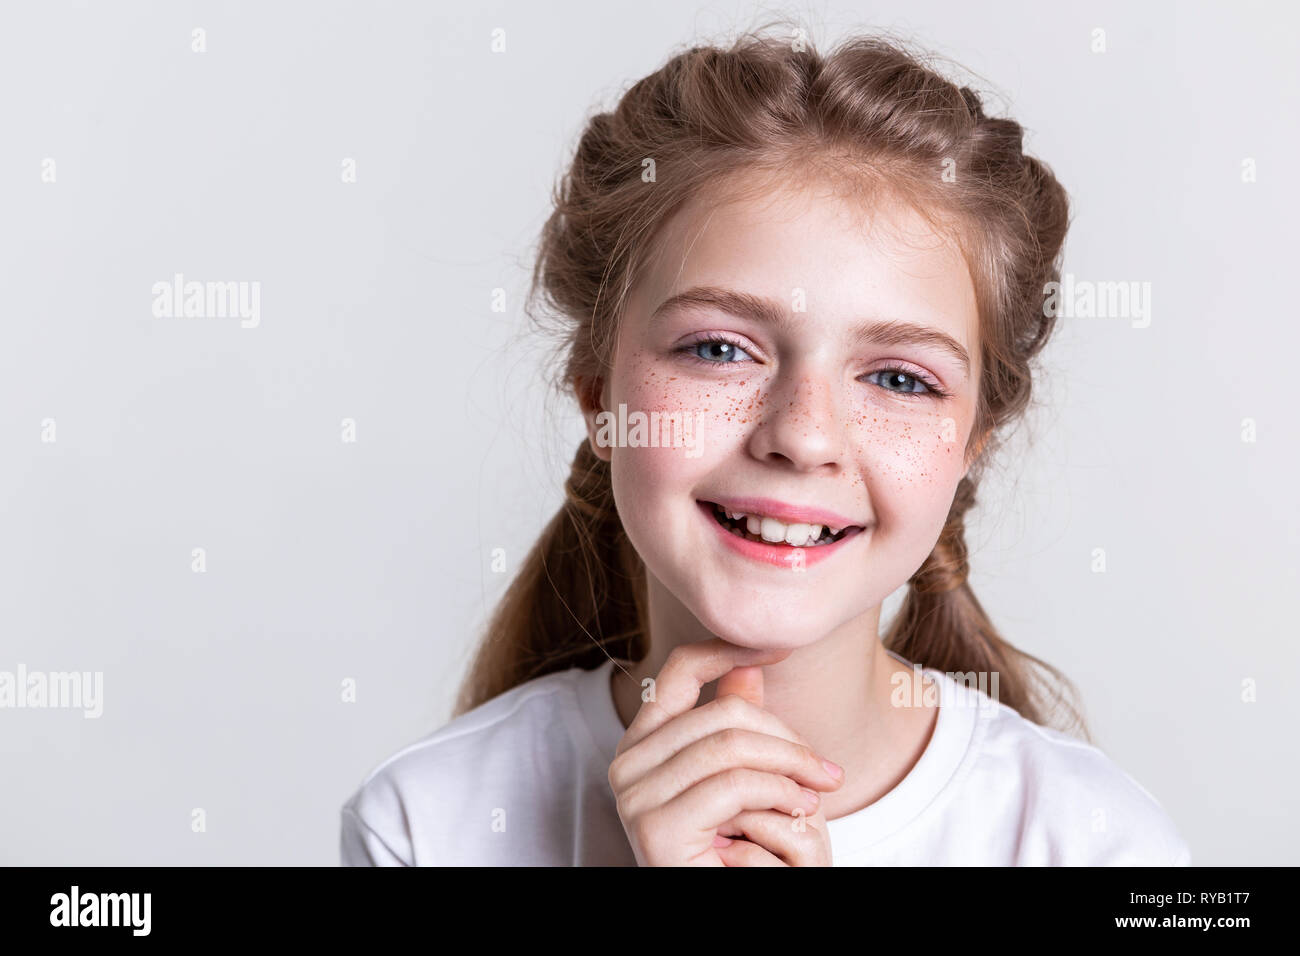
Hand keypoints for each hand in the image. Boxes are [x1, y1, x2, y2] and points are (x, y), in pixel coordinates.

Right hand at [609, 637, 842, 865]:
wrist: (721, 907)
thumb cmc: (733, 851)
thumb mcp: (742, 779)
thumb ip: (738, 725)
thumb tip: (751, 662)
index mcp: (643, 742)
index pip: (679, 671)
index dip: (728, 649)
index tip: (782, 646)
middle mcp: (627, 764)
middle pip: (721, 713)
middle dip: (786, 737)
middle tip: (826, 769)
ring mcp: (634, 796)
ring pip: (730, 747)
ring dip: (792, 767)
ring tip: (822, 789)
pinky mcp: (655, 827)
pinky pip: (732, 786)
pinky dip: (779, 793)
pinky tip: (802, 809)